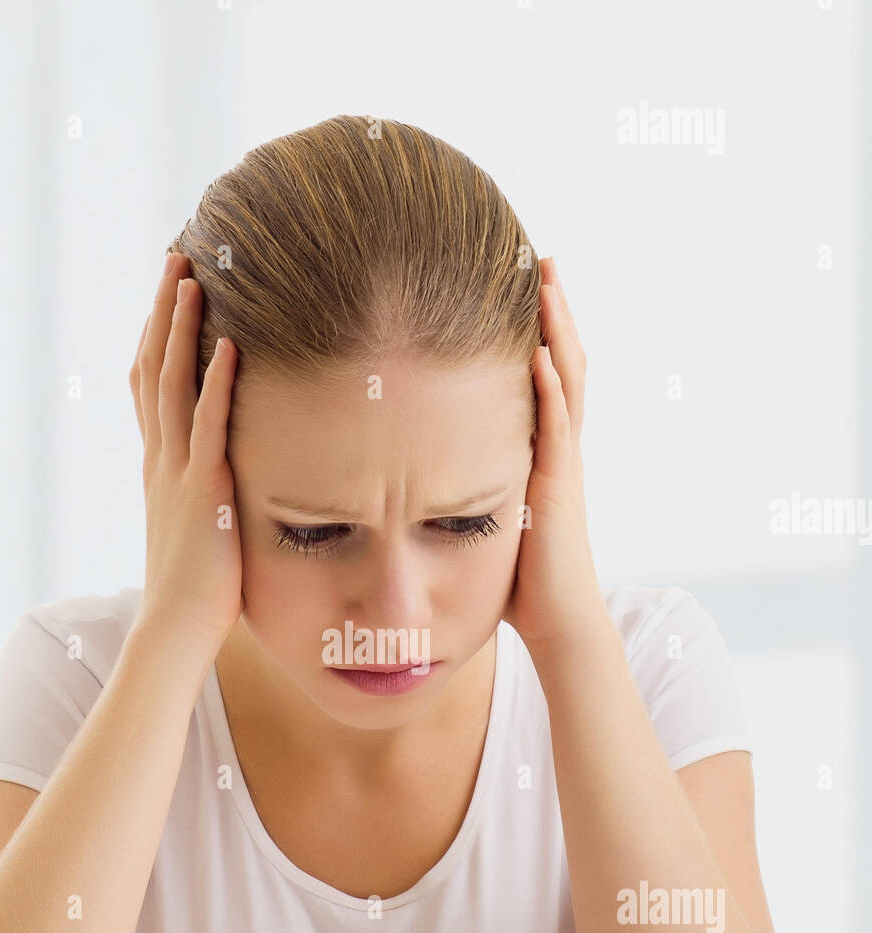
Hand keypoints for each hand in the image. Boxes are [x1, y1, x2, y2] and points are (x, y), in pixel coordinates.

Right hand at [128, 253, 243, 658]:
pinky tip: (228, 346)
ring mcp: (178, 473)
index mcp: (159, 466)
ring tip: (192, 277)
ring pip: (173, 386)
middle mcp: (160, 460)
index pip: (151, 386)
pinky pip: (210, 428)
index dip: (157, 336)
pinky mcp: (205, 492)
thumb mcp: (196, 529)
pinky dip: (217, 384)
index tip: (167, 293)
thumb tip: (224, 484)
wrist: (174, 630)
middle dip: (163, 311)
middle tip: (175, 258)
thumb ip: (205, 497)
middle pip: (154, 368)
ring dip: (181, 329)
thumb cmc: (194, 590)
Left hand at [503, 257, 606, 663]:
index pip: (540, 375)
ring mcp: (562, 463)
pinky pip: (557, 425)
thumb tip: (418, 474)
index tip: (517, 285)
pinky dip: (550, 385)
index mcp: (540, 451)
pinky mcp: (558, 485)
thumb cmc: (519, 581)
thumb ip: (463, 489)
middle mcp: (557, 448)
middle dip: (552, 311)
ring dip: (557, 329)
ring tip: (545, 281)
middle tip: (539, 259)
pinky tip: (537, 350)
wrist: (555, 620)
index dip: (535, 329)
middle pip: (560, 362)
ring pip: (567, 381)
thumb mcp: (486, 518)